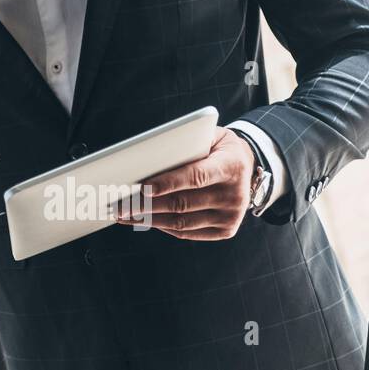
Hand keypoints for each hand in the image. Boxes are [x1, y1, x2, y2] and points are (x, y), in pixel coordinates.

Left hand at [114, 126, 253, 240]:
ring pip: (182, 222)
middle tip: (121, 204)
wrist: (247, 166)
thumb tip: (147, 157)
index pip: (195, 176)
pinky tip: (146, 220)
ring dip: (150, 219)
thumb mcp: (210, 136)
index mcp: (231, 167)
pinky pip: (188, 233)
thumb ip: (186, 144)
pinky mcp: (226, 230)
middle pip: (183, 203)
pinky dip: (164, 227)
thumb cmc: (218, 148)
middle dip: (147, 204)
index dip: (167, 183)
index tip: (142, 187)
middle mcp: (235, 195)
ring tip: (126, 214)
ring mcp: (231, 216)